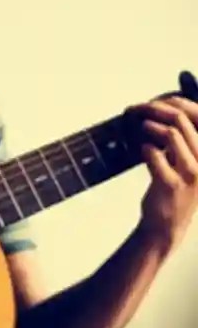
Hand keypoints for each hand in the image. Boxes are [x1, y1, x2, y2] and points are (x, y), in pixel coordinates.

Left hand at [133, 96, 197, 248]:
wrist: (166, 226)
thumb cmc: (173, 190)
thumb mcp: (184, 162)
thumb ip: (181, 141)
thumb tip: (164, 110)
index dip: (175, 102)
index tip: (154, 101)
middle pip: (183, 120)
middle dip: (156, 108)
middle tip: (136, 108)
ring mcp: (191, 173)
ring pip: (173, 134)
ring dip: (150, 125)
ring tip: (138, 126)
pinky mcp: (172, 184)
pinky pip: (155, 155)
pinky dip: (144, 148)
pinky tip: (140, 149)